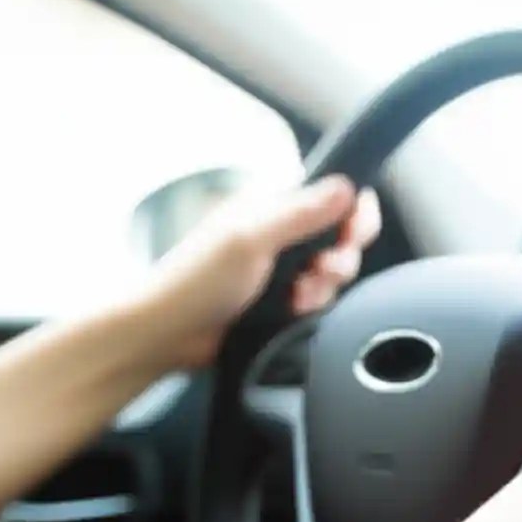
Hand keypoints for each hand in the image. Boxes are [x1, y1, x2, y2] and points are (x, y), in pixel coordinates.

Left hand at [144, 175, 380, 367]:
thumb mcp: (249, 239)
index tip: (354, 233)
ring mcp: (283, 268)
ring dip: (324, 287)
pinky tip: (292, 312)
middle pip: (343, 237)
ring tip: (297, 298)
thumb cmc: (195, 280)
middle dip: (341, 257)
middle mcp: (282, 232)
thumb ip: (301, 213)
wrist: (166, 334)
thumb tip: (346, 187)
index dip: (355, 213)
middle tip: (323, 271)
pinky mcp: (282, 300)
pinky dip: (312, 307)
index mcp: (272, 205)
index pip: (334, 196)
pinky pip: (319, 300)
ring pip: (334, 272)